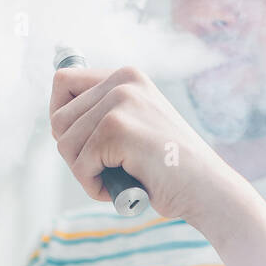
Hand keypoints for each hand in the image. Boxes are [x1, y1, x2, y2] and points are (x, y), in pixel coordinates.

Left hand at [49, 64, 242, 224]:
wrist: (208, 189)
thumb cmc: (170, 169)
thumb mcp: (138, 127)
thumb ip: (104, 114)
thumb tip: (57, 120)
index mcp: (126, 76)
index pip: (63, 83)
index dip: (62, 120)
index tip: (82, 145)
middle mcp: (123, 81)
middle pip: (58, 119)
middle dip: (74, 154)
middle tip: (106, 169)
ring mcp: (120, 102)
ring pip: (65, 144)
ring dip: (85, 173)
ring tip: (118, 179)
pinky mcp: (118, 128)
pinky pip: (80, 165)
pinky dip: (95, 186)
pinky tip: (123, 189)